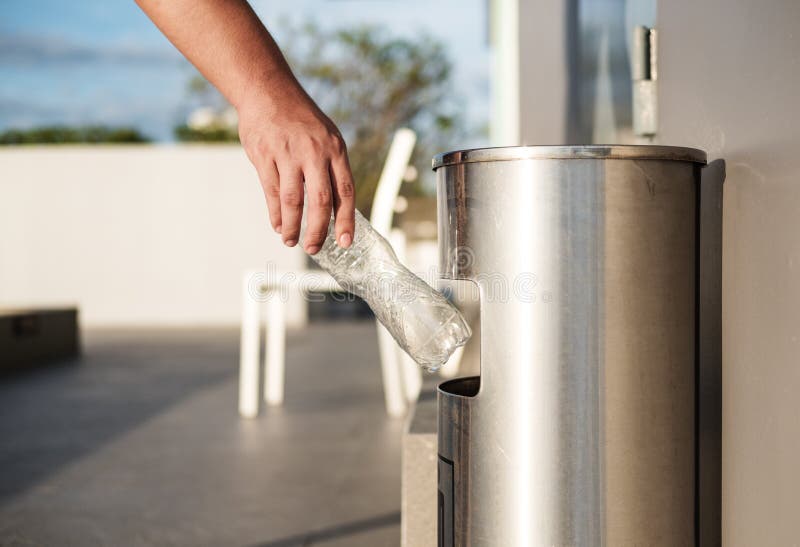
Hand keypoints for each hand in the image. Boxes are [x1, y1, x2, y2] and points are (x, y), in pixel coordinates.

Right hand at [238, 89, 354, 253]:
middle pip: (320, 201)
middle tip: (314, 249)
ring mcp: (287, 154)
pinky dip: (275, 213)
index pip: (345, 191)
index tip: (345, 241)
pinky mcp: (264, 156)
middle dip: (317, 230)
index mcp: (334, 149)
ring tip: (292, 241)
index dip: (346, 219)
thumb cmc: (301, 119)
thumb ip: (331, 169)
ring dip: (293, 226)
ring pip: (293, 200)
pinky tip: (278, 225)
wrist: (268, 91)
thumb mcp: (326, 137)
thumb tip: (337, 208)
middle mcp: (313, 152)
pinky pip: (271, 192)